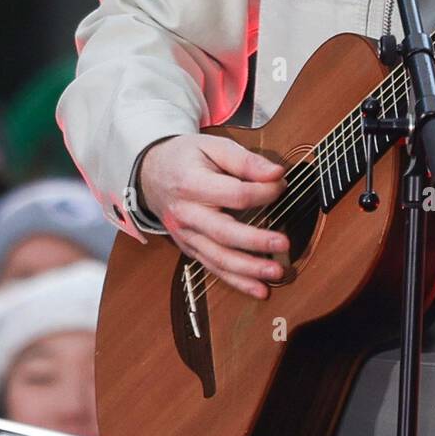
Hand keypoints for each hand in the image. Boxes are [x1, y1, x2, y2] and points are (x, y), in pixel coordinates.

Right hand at [137, 134, 289, 298]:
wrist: (151, 173)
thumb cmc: (187, 157)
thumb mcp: (214, 146)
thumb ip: (245, 160)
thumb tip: (276, 174)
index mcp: (192, 184)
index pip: (234, 194)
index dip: (263, 192)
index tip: (282, 186)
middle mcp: (186, 214)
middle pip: (223, 232)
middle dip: (256, 241)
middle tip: (284, 243)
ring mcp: (185, 235)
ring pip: (218, 257)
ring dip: (248, 270)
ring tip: (276, 273)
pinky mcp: (189, 248)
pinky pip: (213, 267)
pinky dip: (236, 281)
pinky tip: (258, 289)